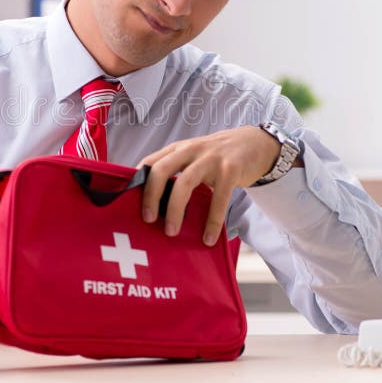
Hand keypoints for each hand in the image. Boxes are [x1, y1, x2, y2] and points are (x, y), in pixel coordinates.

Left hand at [136, 125, 283, 246]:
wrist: (254, 144)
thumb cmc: (216, 157)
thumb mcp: (192, 157)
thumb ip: (174, 172)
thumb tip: (151, 203)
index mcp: (177, 150)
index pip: (149, 162)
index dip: (136, 183)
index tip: (127, 204)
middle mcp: (190, 151)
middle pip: (161, 170)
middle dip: (151, 196)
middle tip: (147, 219)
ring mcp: (210, 159)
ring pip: (185, 183)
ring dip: (175, 210)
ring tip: (171, 232)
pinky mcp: (230, 170)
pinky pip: (218, 198)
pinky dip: (212, 220)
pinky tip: (208, 238)